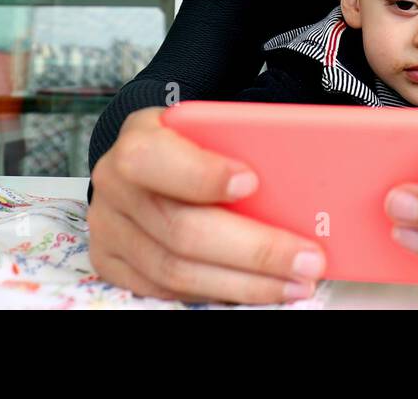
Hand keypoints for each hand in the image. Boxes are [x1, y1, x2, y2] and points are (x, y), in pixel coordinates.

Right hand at [87, 107, 327, 303]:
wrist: (146, 162)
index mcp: (140, 137)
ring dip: (246, 282)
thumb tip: (301, 176)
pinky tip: (259, 287)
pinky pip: (169, 291)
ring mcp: (110, 229)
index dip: (204, 174)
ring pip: (178, 271)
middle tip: (307, 258)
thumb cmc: (190, 144)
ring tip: (296, 282)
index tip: (252, 182)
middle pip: (182, 229)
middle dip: (254, 249)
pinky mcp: (113, 263)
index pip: (159, 159)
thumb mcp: (211, 126)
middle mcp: (117, 185)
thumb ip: (243, 143)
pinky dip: (220, 292)